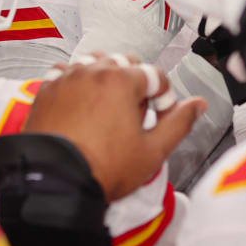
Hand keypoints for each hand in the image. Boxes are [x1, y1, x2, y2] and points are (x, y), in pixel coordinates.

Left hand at [25, 53, 206, 200]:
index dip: (164, 98)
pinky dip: (78, 82)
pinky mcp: (46, 89)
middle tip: (135, 115)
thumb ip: (179, 123)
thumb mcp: (153, 151)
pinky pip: (67, 73)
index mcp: (122, 81)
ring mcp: (67, 78)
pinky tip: (82, 105)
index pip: (155, 76)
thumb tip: (199, 104)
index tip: (160, 116)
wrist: (54, 182)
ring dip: (107, 79)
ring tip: (109, 108)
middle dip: (136, 85)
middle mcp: (93, 71)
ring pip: (95, 63)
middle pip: (125, 64)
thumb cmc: (102, 168)